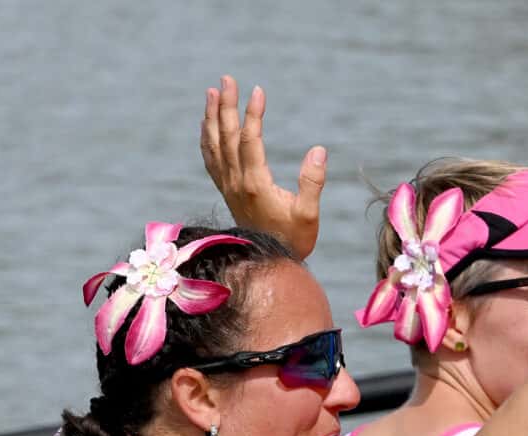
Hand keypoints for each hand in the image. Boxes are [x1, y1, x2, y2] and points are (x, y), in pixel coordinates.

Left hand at [201, 76, 326, 259]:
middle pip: (226, 137)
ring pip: (214, 146)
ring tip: (212, 92)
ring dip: (211, 117)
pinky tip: (208, 123)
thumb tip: (319, 150)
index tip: (258, 90)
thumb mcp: (309, 215)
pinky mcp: (227, 191)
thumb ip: (312, 183)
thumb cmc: (293, 240)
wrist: (269, 265)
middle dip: (226, 106)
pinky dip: (207, 138)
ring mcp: (228, 187)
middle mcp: (236, 183)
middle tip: (226, 78)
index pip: (250, 141)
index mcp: (255, 185)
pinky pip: (211, 159)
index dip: (252, 114)